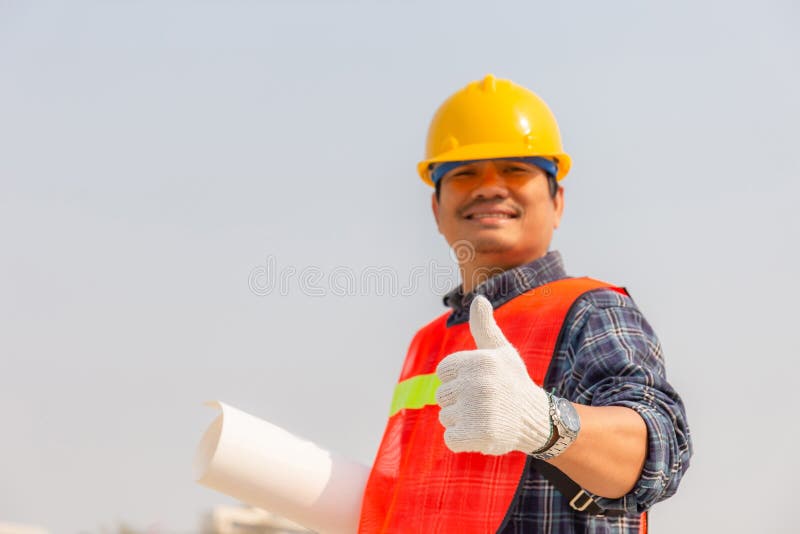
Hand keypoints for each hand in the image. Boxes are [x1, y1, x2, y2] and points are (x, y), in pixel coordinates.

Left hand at [435, 295, 551, 454]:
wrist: (538, 419)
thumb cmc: (513, 382)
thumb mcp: (501, 351)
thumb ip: (484, 326)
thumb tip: (479, 299)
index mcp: (480, 360)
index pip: (443, 372)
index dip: (457, 380)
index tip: (479, 382)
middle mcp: (479, 383)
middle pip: (442, 396)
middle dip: (459, 401)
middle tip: (485, 402)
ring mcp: (480, 410)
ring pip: (446, 417)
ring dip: (462, 421)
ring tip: (486, 416)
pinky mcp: (480, 434)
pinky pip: (450, 439)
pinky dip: (462, 440)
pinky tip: (482, 433)